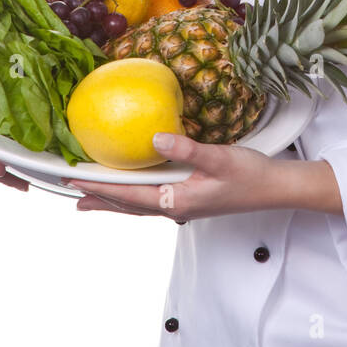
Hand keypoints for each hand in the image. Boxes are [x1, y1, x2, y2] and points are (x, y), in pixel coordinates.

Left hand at [61, 132, 341, 219]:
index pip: (130, 195)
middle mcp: (175, 207)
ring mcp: (182, 205)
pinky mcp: (189, 198)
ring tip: (88, 198)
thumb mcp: (220, 158)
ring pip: (138, 204)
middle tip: (70, 193)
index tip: (76, 181)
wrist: (276, 188)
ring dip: (113, 199)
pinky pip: (151, 198)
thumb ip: (187, 149)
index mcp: (178, 201)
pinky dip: (132, 195)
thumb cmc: (251, 175)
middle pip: (128, 205)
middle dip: (100, 198)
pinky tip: (131, 187)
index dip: (102, 188)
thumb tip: (154, 139)